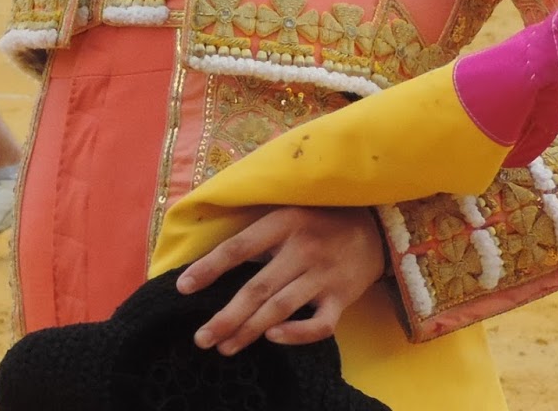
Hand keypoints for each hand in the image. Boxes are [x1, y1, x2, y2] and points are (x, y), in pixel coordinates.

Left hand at [178, 206, 384, 354]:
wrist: (374, 227)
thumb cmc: (319, 220)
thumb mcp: (289, 211)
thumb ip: (258, 232)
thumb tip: (211, 255)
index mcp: (284, 221)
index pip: (238, 247)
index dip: (209, 267)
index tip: (183, 288)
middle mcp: (302, 248)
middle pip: (256, 288)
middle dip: (225, 316)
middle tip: (200, 338)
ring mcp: (323, 275)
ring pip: (279, 309)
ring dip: (248, 331)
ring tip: (223, 347)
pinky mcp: (342, 298)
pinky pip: (319, 325)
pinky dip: (296, 335)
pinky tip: (273, 339)